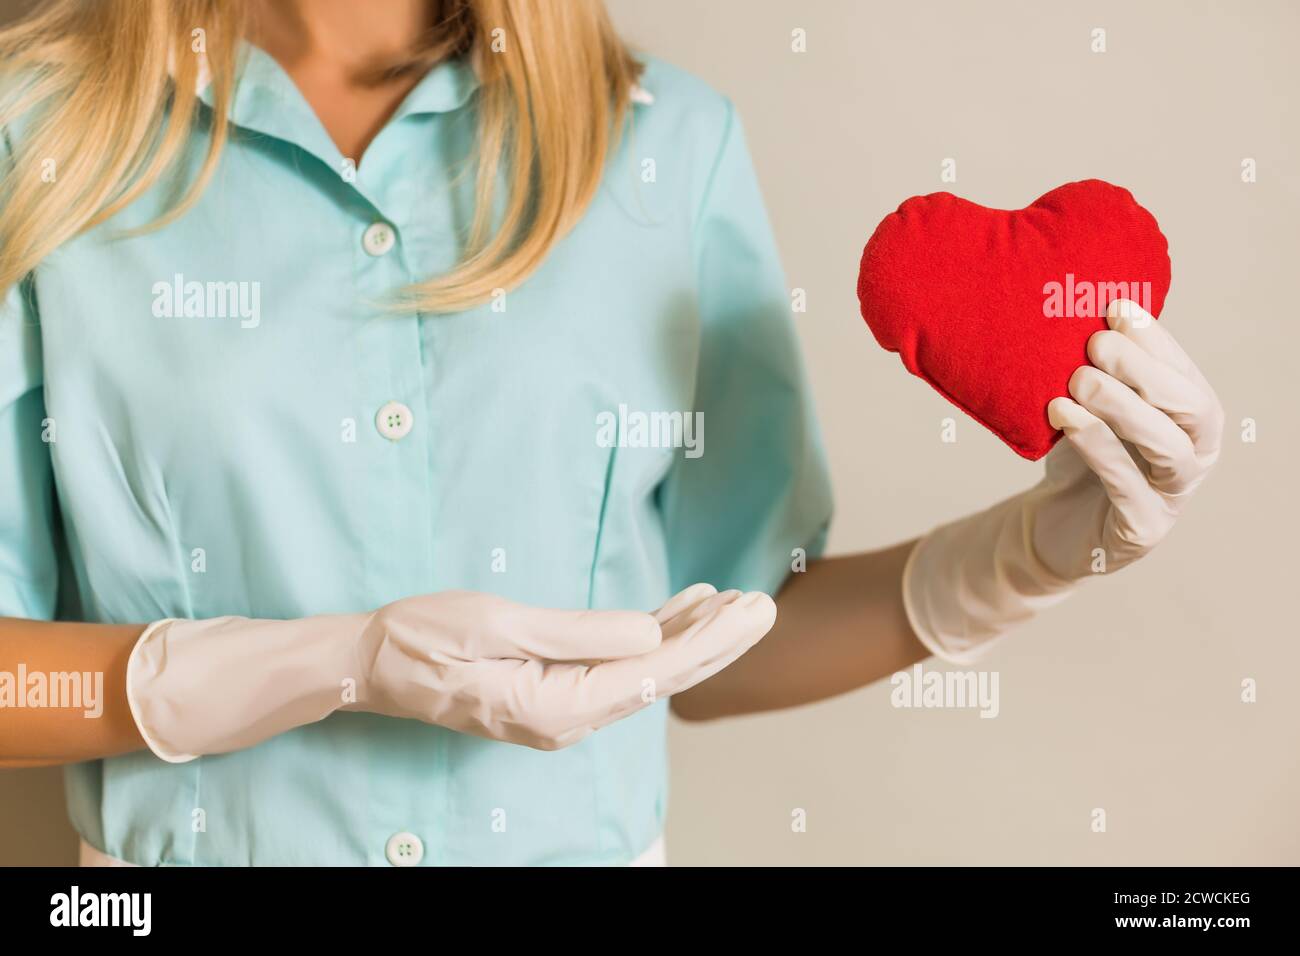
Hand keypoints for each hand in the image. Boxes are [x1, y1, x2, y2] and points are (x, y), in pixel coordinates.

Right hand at [128, 584, 775, 760]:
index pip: (656, 673)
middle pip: (662, 679)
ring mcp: (562, 708)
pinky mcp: (553, 691)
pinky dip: (651, 638)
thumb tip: (650, 635)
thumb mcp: (499, 623)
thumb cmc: (424, 638)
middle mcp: (569, 718)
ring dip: (689, 638)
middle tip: (763, 602)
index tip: (752, 609)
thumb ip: (579, 634)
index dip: (711, 642)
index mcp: (559, 706)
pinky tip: (680, 612)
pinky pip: (615, 667)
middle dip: (716, 642)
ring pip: (645, 672)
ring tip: (733, 601)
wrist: (371, 663)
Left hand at [902, 298, 1222, 663]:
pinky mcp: (1142, 529)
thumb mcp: (1090, 407)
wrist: (1048, 527)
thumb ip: (1099, 369)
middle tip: (1094, 343)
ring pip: (1169, 447)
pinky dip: (1096, 445)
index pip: (1185, 372)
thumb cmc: (1078, 457)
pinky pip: (1127, 484)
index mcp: (1192, 421)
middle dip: (1145, 370)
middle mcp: (1196, 456)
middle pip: (1192, 408)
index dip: (1155, 340)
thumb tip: (1075, 310)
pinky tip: (1062, 416)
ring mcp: (1173, 496)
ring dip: (1123, 406)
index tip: (1115, 307)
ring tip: (1076, 380)